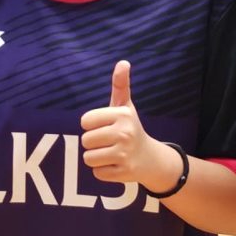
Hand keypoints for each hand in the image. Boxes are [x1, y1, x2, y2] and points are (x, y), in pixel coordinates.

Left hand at [81, 60, 179, 186]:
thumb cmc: (130, 128)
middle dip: (93, 143)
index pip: (85, 121)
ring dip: (96, 158)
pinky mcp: (123, 173)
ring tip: (110, 153)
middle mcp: (124, 133)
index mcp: (122, 114)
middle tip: (108, 142)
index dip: (91, 125)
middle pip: (85, 141)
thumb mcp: (125, 106)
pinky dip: (103, 171)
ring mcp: (124, 154)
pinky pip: (96, 173)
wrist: (150, 158)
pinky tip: (115, 165)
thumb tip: (123, 62)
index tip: (105, 126)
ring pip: (88, 158)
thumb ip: (120, 85)